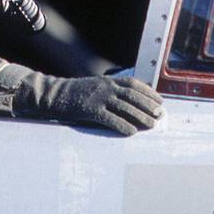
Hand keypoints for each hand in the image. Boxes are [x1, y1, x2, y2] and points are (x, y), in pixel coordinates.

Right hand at [17, 73, 164, 134]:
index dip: (149, 92)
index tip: (160, 101)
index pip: (134, 84)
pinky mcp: (91, 110)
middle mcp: (106, 88)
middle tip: (160, 115)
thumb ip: (110, 91)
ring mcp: (99, 98)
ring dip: (141, 117)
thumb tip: (129, 101)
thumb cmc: (75, 93)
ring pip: (125, 107)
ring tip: (151, 125)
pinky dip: (123, 125)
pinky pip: (110, 119)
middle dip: (149, 105)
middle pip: (133, 96)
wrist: (54, 95)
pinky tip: (132, 132)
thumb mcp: (95, 87)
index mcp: (108, 81)